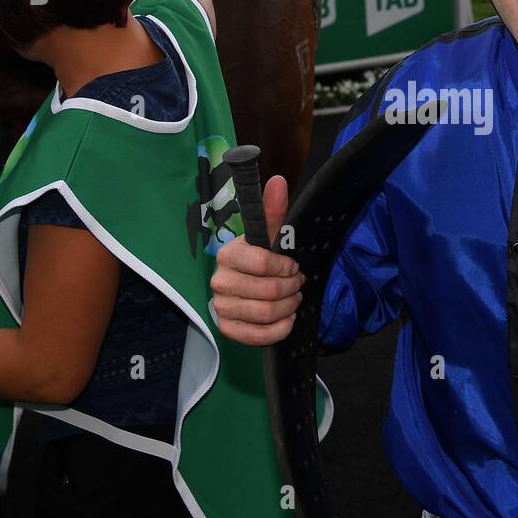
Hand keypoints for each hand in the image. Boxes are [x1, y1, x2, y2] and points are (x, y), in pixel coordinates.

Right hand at [209, 175, 304, 345]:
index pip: (264, 263)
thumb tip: (278, 181)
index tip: (293, 265)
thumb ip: (273, 211)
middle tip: (297, 283)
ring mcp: (221, 306)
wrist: (245, 287)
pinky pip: (258, 336)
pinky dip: (280, 329)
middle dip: (291, 288)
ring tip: (293, 299)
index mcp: (229, 254)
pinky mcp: (227, 328)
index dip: (286, 267)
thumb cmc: (260, 258)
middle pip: (268, 292)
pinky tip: (287, 319)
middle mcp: (219, 281)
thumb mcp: (267, 236)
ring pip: (265, 314)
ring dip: (288, 307)